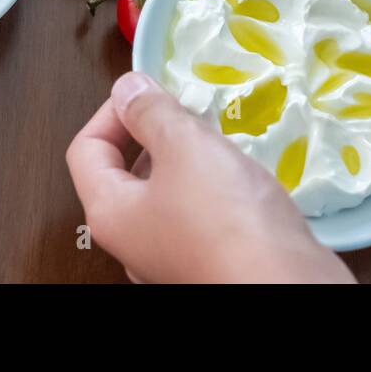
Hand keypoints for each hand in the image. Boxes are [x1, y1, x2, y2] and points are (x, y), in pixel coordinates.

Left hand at [66, 72, 353, 283]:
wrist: (284, 282)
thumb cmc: (226, 219)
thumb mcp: (184, 146)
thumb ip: (150, 111)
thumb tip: (126, 89)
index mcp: (109, 212)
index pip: (86, 149)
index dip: (112, 111)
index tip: (148, 91)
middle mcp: (133, 239)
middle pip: (126, 171)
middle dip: (154, 131)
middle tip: (188, 110)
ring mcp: (170, 253)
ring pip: (167, 190)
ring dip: (188, 157)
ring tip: (218, 137)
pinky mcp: (207, 258)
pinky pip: (198, 211)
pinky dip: (212, 184)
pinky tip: (239, 174)